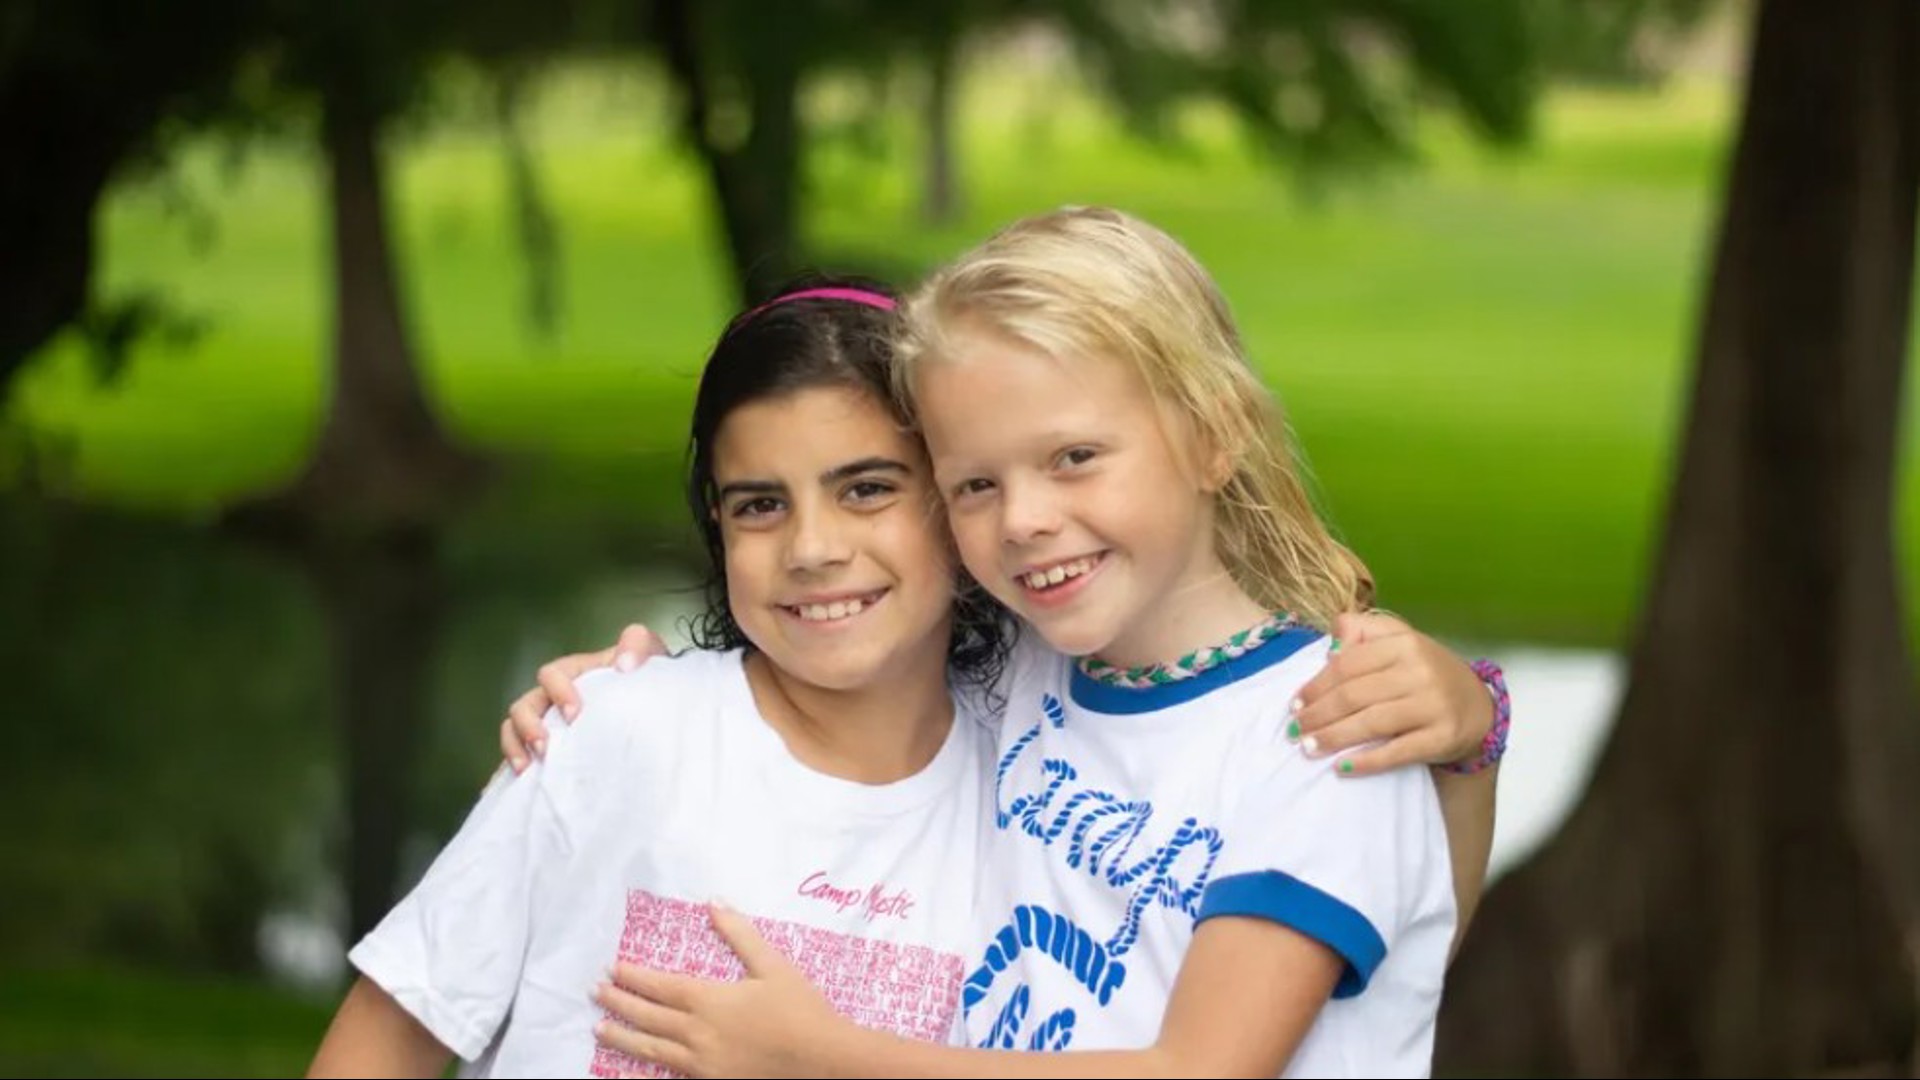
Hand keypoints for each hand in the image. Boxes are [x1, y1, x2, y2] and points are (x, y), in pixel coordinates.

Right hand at [498, 623, 666, 772]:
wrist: (660, 714)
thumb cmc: (646, 681)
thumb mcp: (649, 654)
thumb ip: (638, 644)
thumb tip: (624, 664)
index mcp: (574, 674)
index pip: (551, 675)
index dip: (556, 691)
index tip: (574, 714)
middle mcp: (554, 699)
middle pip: (524, 705)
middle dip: (529, 724)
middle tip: (546, 746)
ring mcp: (549, 725)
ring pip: (514, 730)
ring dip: (516, 746)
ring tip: (529, 767)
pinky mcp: (550, 751)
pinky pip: (521, 756)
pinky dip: (514, 766)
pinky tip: (523, 781)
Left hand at [592, 904, 851, 1078]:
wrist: (822, 1060)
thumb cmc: (800, 1009)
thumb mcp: (772, 965)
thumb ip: (740, 934)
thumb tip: (714, 903)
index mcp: (709, 999)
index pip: (660, 986)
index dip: (633, 977)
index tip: (612, 969)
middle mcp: (696, 1032)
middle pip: (648, 1016)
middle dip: (619, 1003)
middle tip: (596, 992)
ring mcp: (700, 1063)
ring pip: (650, 1049)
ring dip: (623, 1036)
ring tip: (600, 1028)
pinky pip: (667, 1076)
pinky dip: (642, 1071)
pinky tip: (628, 1068)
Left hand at [1289, 612, 1492, 776]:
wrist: (1478, 708)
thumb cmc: (1426, 673)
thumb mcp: (1400, 641)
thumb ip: (1363, 631)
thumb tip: (1330, 645)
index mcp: (1404, 643)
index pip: (1348, 664)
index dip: (1317, 685)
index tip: (1295, 703)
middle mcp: (1420, 671)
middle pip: (1354, 695)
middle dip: (1318, 714)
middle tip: (1295, 730)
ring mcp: (1433, 706)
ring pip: (1371, 723)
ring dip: (1333, 738)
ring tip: (1308, 748)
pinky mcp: (1441, 738)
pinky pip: (1397, 752)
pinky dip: (1366, 762)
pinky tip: (1342, 768)